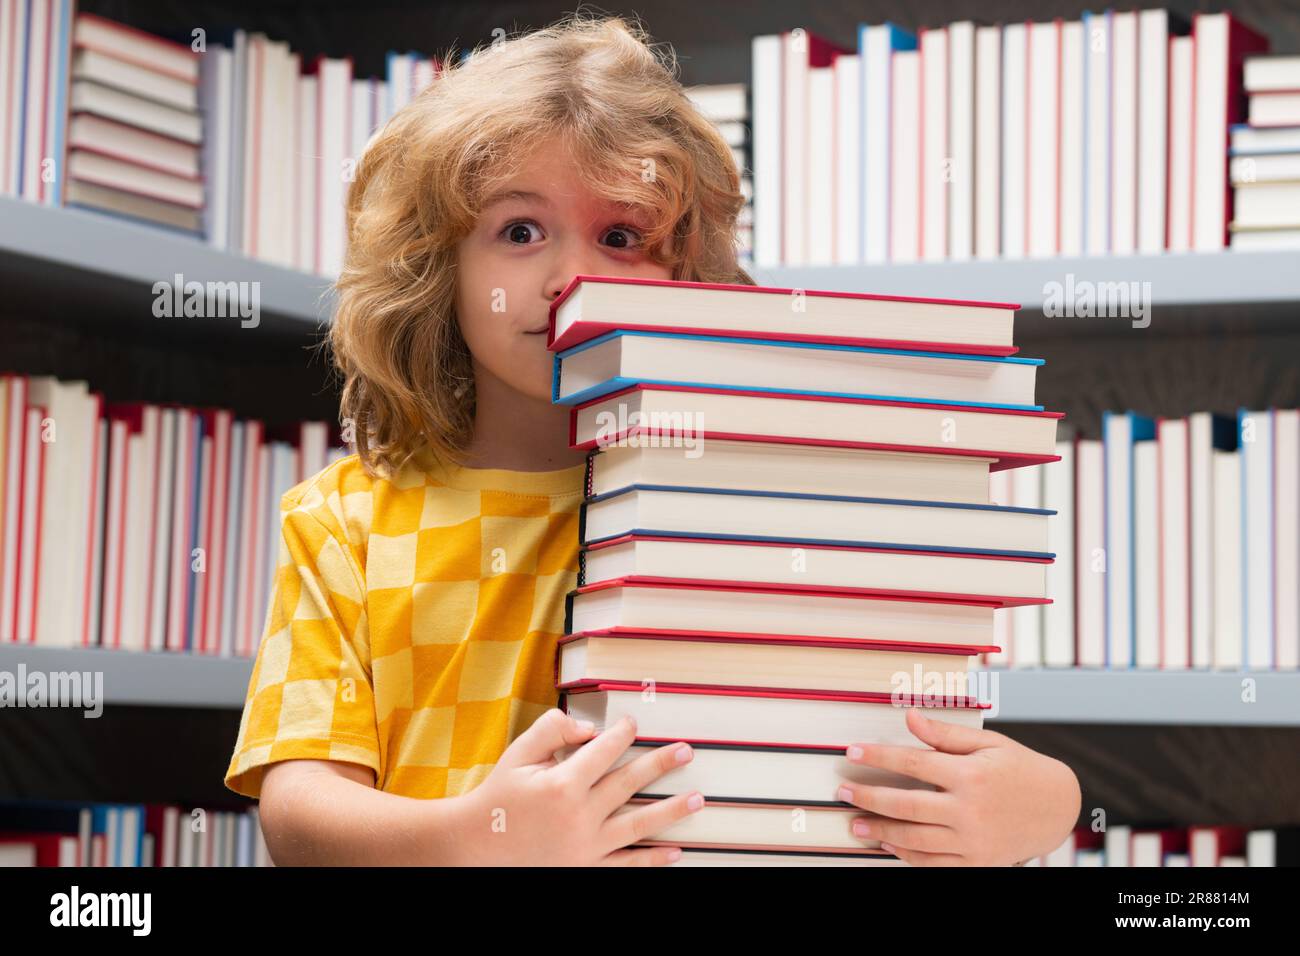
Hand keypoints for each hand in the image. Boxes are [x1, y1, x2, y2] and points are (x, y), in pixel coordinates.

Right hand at [457, 707, 702, 865]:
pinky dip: (651, 859)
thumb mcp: (518, 754)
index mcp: (561, 784)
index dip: (622, 733)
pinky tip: (674, 850)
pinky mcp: (584, 868)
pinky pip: (625, 864)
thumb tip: (589, 726)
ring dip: (671, 811)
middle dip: (660, 764)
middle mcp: (578, 815)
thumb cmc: (497, 796)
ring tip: (697, 799)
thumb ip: (552, 731)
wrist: (475, 847)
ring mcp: (584, 846)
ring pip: (637, 825)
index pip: (603, 751)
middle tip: (686, 751)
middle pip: (628, 784)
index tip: (634, 723)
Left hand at [837, 707, 1081, 865]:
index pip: (913, 763)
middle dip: (869, 798)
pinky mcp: (978, 862)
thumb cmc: (1020, 768)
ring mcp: (973, 840)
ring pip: (916, 839)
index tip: (852, 753)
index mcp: (970, 775)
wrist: (1058, 808)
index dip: (878, 757)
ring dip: (881, 831)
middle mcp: (970, 810)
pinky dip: (907, 856)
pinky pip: (934, 863)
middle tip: (843, 793)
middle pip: (906, 805)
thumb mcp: (988, 743)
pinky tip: (888, 844)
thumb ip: (945, 734)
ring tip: (856, 824)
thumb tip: (909, 717)